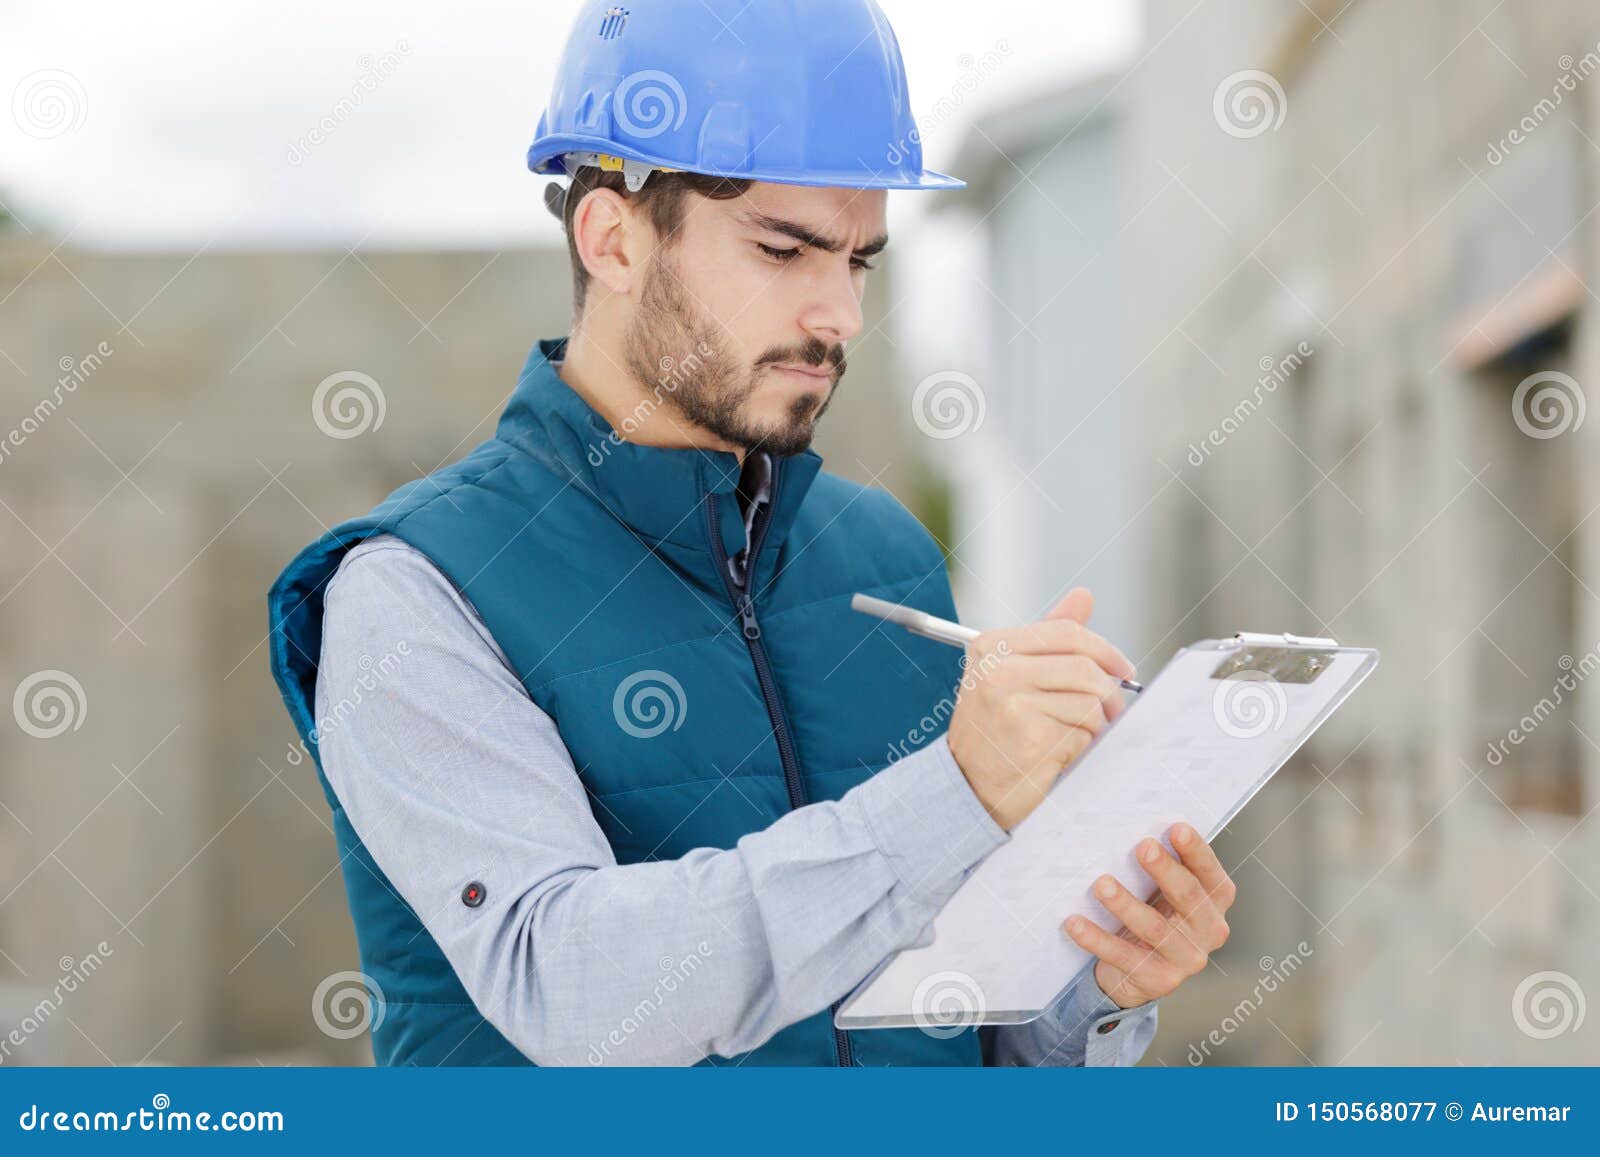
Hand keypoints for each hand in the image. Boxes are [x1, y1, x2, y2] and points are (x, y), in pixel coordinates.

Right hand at [945, 588, 1135, 830]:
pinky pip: (1084, 732)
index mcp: (992, 646)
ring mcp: (1013, 703)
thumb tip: (1083, 597)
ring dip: (1094, 723)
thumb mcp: (1010, 673)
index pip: (1066, 633)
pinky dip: (1082, 746)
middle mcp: (998, 670)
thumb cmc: (994, 729)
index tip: (1123, 670)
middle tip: (1111, 709)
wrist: (967, 786)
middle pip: (1085, 666)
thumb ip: (1048, 636)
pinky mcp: (1032, 737)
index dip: (1105, 651)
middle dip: (1108, 691)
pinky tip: (1059, 753)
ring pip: (1090, 701)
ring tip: (1073, 734)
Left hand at [1063, 822, 1235, 1008]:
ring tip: (1101, 884)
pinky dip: (1096, 939)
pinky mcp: (1158, 980)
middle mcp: (1209, 931)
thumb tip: (1132, 828)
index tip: (1176, 828)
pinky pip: (1122, 956)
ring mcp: (1185, 959)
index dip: (1196, 851)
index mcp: (1215, 902)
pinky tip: (1074, 922)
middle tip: (1142, 847)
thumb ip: (1163, 868)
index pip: (1210, 874)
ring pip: (1154, 928)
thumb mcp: (1165, 892)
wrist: (1138, 973)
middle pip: (1188, 897)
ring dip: (1125, 904)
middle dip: (1164, 870)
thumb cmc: (1154, 915)